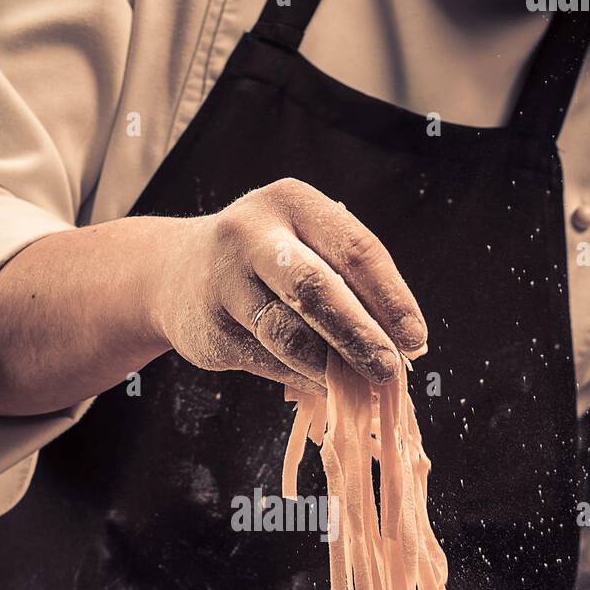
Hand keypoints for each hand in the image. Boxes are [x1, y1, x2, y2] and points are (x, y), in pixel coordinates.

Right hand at [151, 178, 426, 393]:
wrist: (173, 273)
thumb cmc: (265, 262)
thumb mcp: (303, 246)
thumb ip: (348, 284)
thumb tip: (402, 346)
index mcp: (292, 202)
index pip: (355, 250)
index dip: (391, 298)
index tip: (416, 339)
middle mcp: (253, 235)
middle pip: (317, 289)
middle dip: (360, 335)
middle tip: (390, 369)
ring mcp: (225, 282)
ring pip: (289, 334)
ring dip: (332, 367)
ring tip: (361, 384)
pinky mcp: (211, 328)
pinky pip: (269, 361)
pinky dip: (304, 378)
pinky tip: (325, 386)